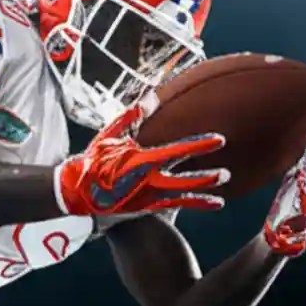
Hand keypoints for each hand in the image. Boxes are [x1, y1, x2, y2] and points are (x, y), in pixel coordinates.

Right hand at [56, 96, 229, 215]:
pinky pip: (178, 205)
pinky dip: (198, 203)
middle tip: (226, 171)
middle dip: (206, 175)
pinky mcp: (148, 206)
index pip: (177, 151)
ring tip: (225, 181)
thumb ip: (132, 117)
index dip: (199, 145)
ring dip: (204, 188)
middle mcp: (148, 180)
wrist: (79, 192)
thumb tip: (151, 98)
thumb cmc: (94, 160)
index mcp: (141, 160)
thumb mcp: (110, 135)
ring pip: (183, 194)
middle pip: (184, 178)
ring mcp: (149, 195)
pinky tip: (216, 202)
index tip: (219, 139)